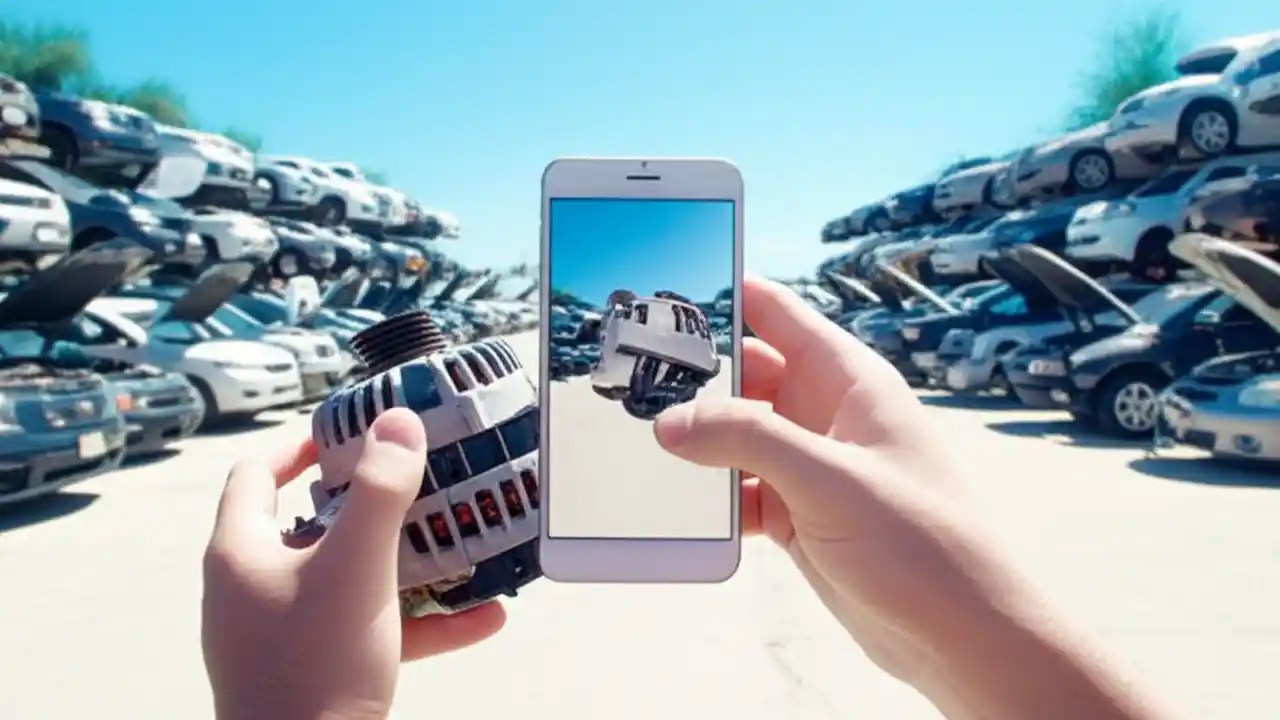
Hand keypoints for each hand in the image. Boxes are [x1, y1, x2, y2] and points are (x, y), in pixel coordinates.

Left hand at [202, 408, 504, 719]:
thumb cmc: (314, 667)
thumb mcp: (356, 566)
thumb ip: (381, 491)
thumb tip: (397, 422)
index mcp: (242, 554)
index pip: (256, 476)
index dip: (300, 446)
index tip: (348, 434)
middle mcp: (253, 590)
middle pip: (310, 526)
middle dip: (371, 505)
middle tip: (414, 483)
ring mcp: (282, 635)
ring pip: (348, 580)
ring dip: (406, 564)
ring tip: (457, 546)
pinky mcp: (314, 672)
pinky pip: (371, 631)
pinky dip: (420, 623)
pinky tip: (481, 618)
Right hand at [654, 278, 1174, 719]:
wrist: (960, 636)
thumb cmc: (924, 544)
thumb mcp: (829, 478)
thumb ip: (747, 440)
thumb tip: (672, 423)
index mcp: (850, 382)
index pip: (780, 314)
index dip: (728, 294)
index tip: (667, 288)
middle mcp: (827, 416)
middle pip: (747, 377)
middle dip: (697, 379)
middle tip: (633, 379)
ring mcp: (813, 468)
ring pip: (738, 438)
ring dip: (700, 444)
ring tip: (644, 445)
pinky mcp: (801, 517)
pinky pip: (742, 492)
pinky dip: (714, 499)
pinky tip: (684, 510)